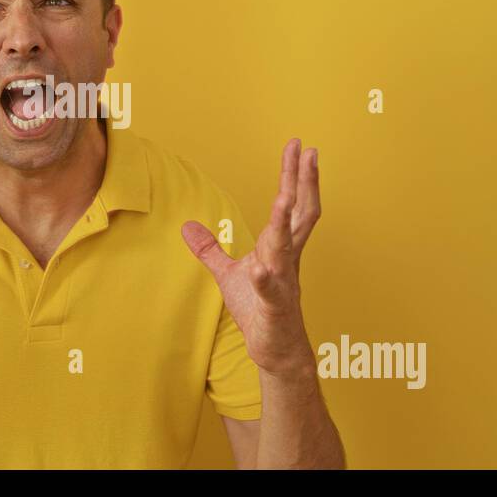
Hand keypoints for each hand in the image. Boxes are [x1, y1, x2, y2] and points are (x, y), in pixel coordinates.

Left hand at [182, 138, 320, 377]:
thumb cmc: (259, 310)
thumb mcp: (228, 273)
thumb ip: (210, 249)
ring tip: (283, 195)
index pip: (292, 204)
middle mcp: (288, 258)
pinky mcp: (274, 306)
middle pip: (301, 213)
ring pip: (287, 246)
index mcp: (281, 247)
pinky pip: (270, 290)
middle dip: (304, 182)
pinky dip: (265, 278)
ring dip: (284, 221)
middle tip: (308, 151)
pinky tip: (259, 268)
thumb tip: (187, 226)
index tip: (299, 147)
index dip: (295, 175)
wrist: (275, 350)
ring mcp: (283, 282)